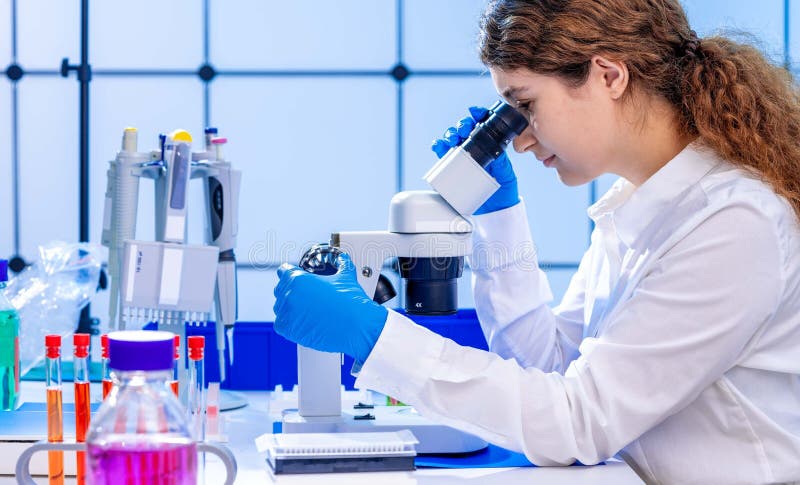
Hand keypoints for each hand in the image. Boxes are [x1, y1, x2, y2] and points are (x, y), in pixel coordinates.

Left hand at [273, 253, 387, 362]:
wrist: (356, 326)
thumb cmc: (351, 302)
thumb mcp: (346, 277)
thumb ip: (342, 264)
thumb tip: (343, 259)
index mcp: (298, 278)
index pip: (283, 271)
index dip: (291, 273)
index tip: (297, 278)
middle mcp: (289, 294)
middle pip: (280, 289)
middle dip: (291, 291)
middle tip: (307, 297)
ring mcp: (287, 313)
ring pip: (280, 308)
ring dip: (289, 308)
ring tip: (307, 311)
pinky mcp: (289, 330)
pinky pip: (280, 325)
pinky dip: (289, 324)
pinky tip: (302, 322)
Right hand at [431, 106, 518, 214]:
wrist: (495, 209)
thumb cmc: (505, 189)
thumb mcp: (506, 174)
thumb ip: (502, 164)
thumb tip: (497, 155)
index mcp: (490, 145)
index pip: (482, 125)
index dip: (478, 115)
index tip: (475, 113)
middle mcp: (475, 148)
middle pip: (465, 129)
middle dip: (462, 125)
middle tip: (463, 130)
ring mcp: (463, 157)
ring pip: (453, 139)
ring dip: (450, 134)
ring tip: (451, 139)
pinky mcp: (453, 167)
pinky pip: (443, 154)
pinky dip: (439, 147)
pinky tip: (438, 145)